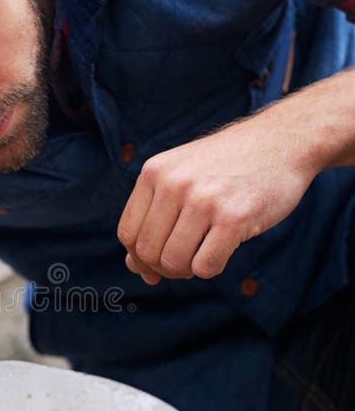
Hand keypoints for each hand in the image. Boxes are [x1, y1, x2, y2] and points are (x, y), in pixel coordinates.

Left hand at [117, 104, 316, 283]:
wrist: (283, 140)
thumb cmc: (229, 165)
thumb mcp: (182, 176)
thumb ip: (154, 215)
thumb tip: (132, 266)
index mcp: (154, 172)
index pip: (128, 233)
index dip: (139, 258)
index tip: (156, 266)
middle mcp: (174, 183)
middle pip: (148, 252)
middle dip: (163, 268)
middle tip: (185, 263)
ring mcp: (203, 199)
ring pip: (174, 263)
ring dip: (187, 270)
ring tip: (203, 254)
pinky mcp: (234, 217)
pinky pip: (205, 267)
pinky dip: (211, 268)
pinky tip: (223, 249)